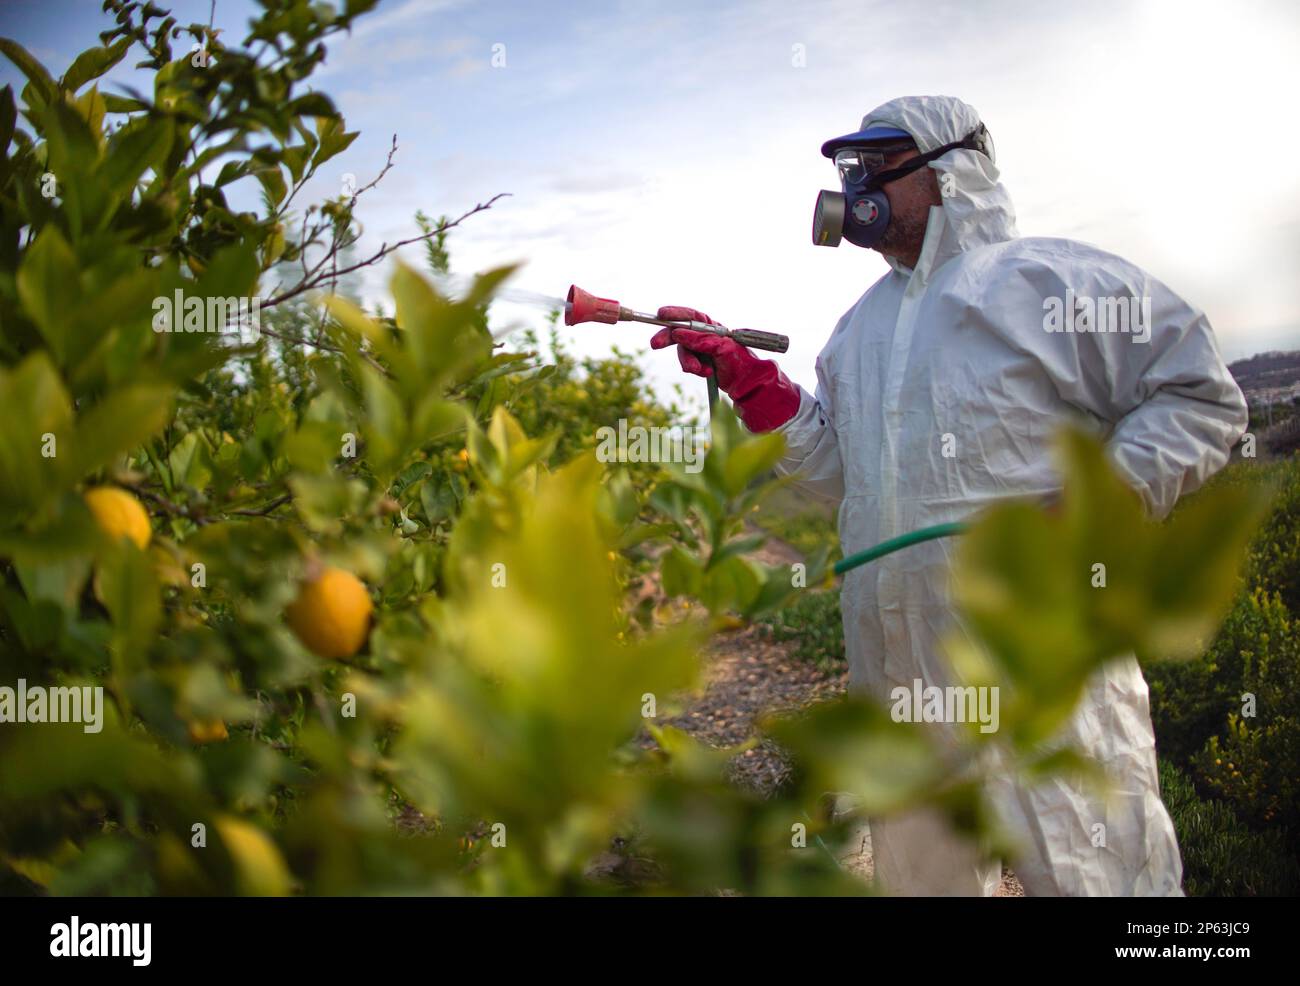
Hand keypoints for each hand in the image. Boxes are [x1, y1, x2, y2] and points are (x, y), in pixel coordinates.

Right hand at [650, 306, 799, 432]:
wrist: (744, 383)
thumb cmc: (739, 361)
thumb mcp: (721, 348)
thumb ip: (701, 340)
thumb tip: (678, 333)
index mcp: (711, 327)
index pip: (690, 317)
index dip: (675, 314)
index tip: (661, 314)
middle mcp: (703, 336)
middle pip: (679, 332)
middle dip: (668, 339)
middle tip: (655, 344)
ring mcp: (700, 349)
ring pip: (683, 352)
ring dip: (688, 362)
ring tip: (699, 370)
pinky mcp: (698, 362)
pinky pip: (688, 364)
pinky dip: (694, 369)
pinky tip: (707, 373)